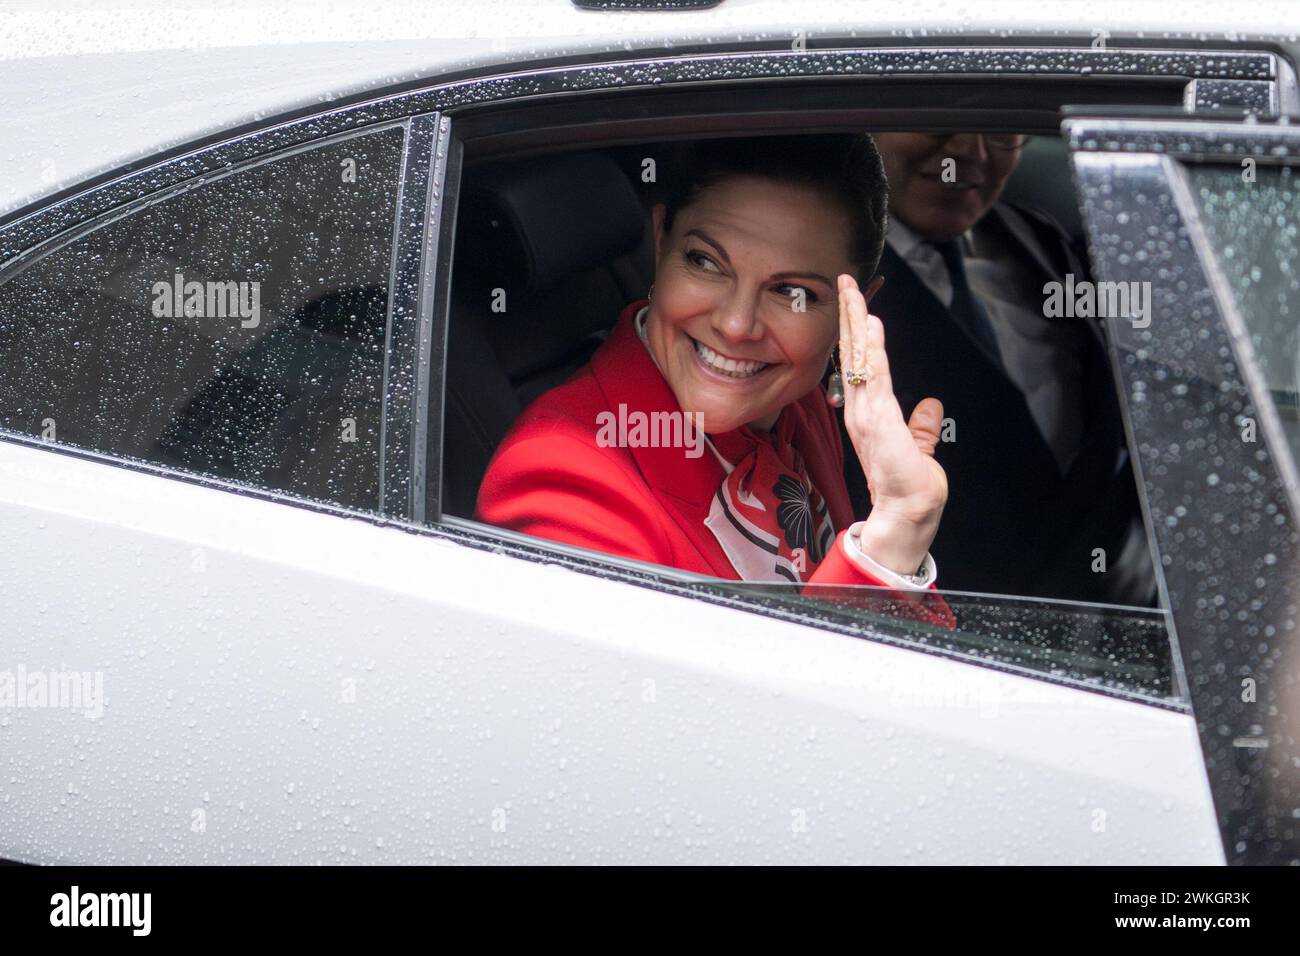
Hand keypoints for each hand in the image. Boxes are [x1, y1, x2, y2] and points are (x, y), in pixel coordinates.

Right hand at [837, 273, 947, 575]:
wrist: (907, 512)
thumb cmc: (909, 487)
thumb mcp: (919, 448)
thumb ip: (922, 426)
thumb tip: (931, 405)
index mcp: (867, 415)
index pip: (860, 365)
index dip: (857, 334)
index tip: (857, 305)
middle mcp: (860, 409)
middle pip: (852, 353)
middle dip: (850, 316)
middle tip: (846, 282)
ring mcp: (865, 412)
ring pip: (858, 356)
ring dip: (856, 321)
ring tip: (852, 291)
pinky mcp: (877, 417)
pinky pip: (872, 373)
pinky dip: (869, 346)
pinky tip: (869, 323)